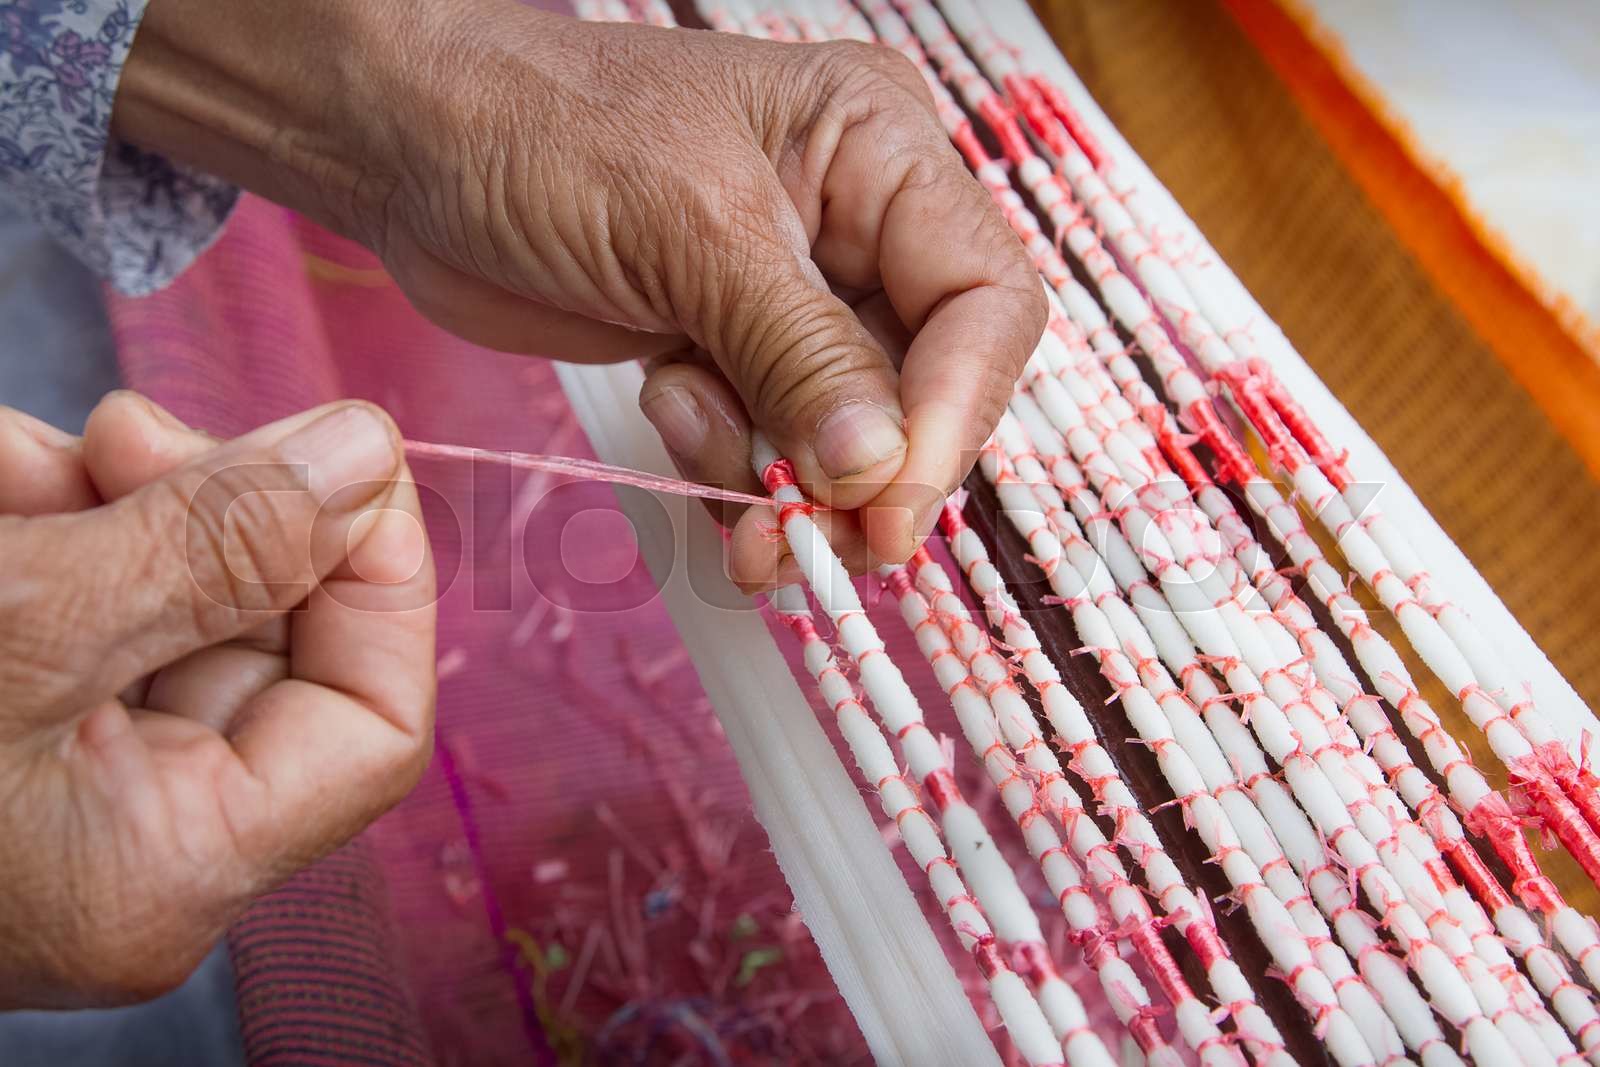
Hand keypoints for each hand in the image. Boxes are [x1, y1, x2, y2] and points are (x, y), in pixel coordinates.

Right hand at [0, 394, 433, 1007]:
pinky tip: (3, 474)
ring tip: (33, 450)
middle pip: (267, 650)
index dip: (380, 579)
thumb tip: (363, 456)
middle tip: (134, 431)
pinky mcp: (3, 736)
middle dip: (215, 512)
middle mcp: (134, 849)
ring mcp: (61, 796)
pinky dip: (49, 532)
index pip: (373, 726)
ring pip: (162, 617)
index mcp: (171, 869)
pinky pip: (74, 625)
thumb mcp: (22, 629)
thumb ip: (205, 547)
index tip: (339, 458)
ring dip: (111, 504)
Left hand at [113, 1, 1046, 589]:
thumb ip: (798, 353)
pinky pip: (772, 443)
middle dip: (867, 472)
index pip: (983, 301)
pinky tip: (672, 423)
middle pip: (926, 384)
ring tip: (725, 496)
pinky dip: (732, 468)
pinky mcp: (733, 347)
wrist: (411, 148)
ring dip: (788, 484)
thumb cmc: (541, 130)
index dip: (954, 411)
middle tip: (811, 542)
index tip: (890, 501)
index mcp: (880, 150)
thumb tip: (883, 469)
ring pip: (848, 433)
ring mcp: (793, 294)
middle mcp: (857, 224)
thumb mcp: (687, 232)